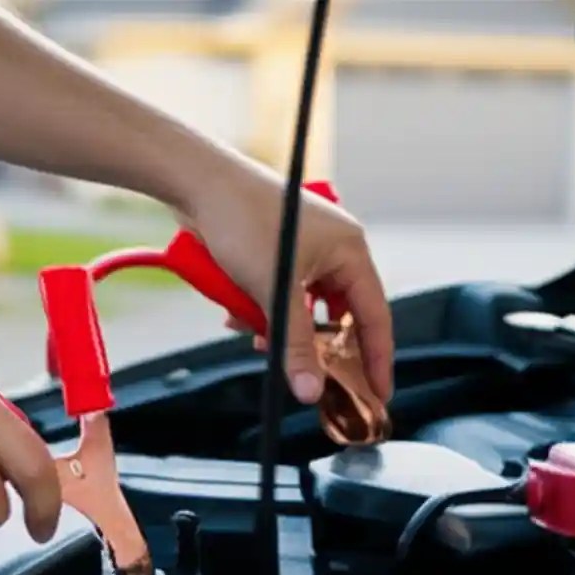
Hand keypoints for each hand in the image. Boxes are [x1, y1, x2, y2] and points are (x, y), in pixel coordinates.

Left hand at [181, 157, 393, 405]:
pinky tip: (237, 311)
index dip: (377, 358)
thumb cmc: (242, 220)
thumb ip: (296, 344)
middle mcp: (334, 249)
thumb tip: (310, 390)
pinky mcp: (278, 249)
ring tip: (253, 332)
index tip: (377, 394)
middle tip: (307, 376)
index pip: (374, 315)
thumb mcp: (273, 291)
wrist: (197, 180)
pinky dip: (262, 307)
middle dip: (313, 343)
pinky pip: (281, 293)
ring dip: (278, 325)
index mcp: (350, 250)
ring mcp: (305, 248)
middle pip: (337, 315)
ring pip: (303, 307)